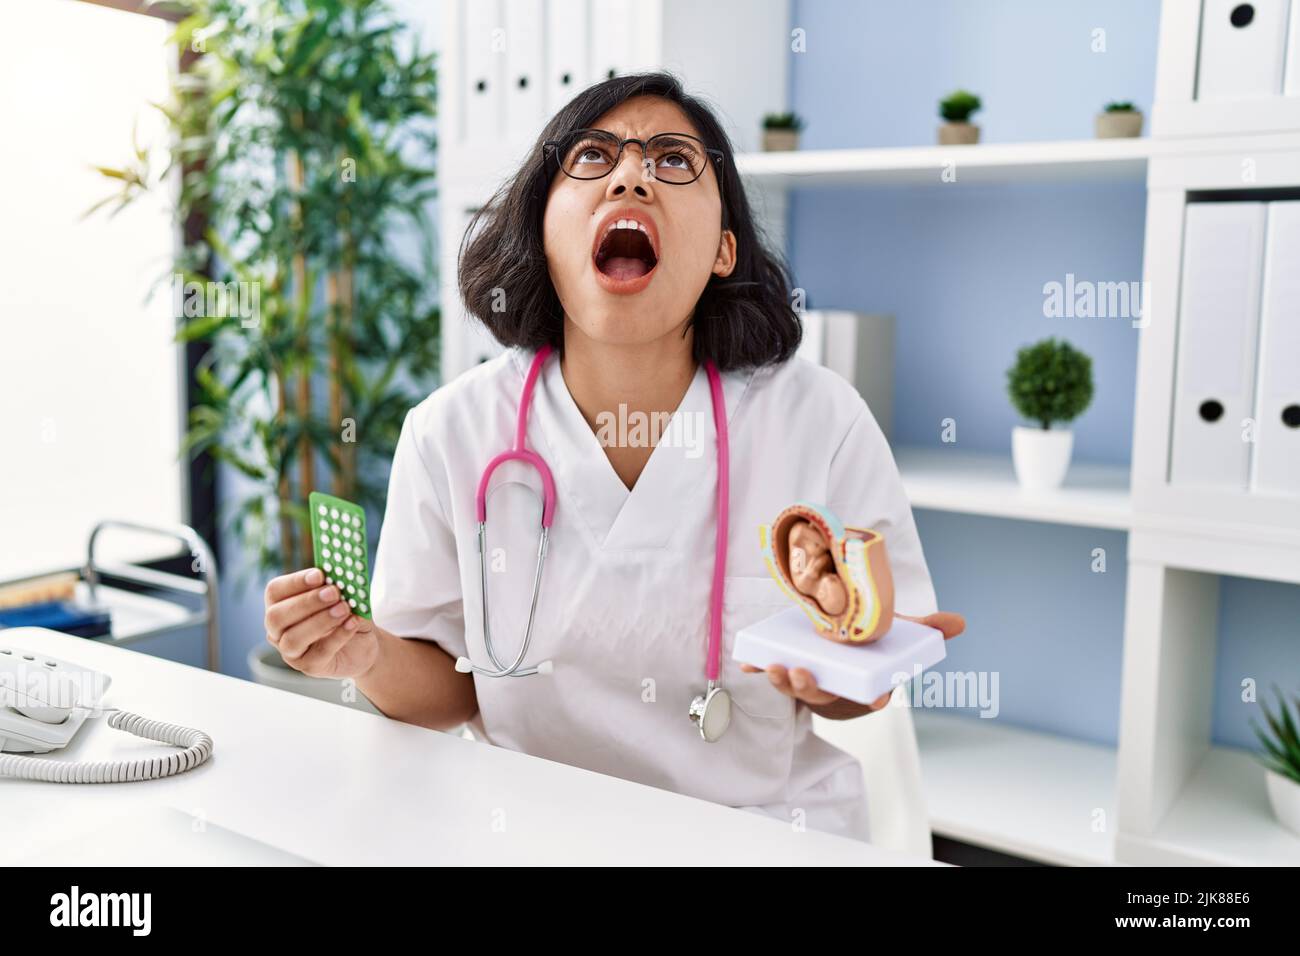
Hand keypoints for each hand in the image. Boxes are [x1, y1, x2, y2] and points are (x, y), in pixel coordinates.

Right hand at [264, 567, 379, 679]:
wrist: (363, 644)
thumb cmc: (347, 614)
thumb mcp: (346, 597)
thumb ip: (340, 586)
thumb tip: (344, 575)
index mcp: (281, 605)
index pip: (275, 591)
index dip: (295, 582)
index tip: (319, 574)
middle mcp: (278, 630)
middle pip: (277, 616)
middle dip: (306, 602)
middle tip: (333, 592)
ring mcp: (291, 651)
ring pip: (293, 638)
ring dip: (320, 621)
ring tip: (344, 609)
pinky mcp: (309, 666)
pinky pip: (319, 652)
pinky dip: (338, 636)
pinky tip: (352, 623)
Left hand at [739, 609, 966, 717]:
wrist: (845, 645)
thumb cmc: (872, 642)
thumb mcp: (899, 633)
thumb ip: (928, 628)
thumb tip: (959, 622)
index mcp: (866, 684)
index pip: (872, 697)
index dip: (873, 699)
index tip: (878, 699)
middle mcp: (837, 690)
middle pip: (824, 697)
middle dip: (811, 689)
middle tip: (803, 674)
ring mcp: (811, 683)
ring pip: (796, 690)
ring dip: (784, 682)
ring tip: (776, 668)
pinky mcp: (791, 671)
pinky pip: (774, 672)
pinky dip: (760, 667)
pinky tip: (748, 662)